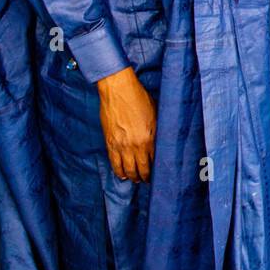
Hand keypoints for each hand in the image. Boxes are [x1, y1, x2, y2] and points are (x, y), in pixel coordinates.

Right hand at [97, 67, 156, 182]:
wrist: (118, 90)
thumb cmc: (139, 98)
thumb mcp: (155, 114)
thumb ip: (157, 130)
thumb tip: (159, 141)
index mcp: (150, 138)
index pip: (155, 161)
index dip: (156, 169)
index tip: (158, 172)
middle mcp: (136, 145)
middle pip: (142, 169)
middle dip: (145, 176)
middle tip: (146, 180)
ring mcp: (122, 145)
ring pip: (127, 169)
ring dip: (132, 176)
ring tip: (135, 179)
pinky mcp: (110, 142)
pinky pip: (114, 163)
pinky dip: (118, 171)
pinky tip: (121, 174)